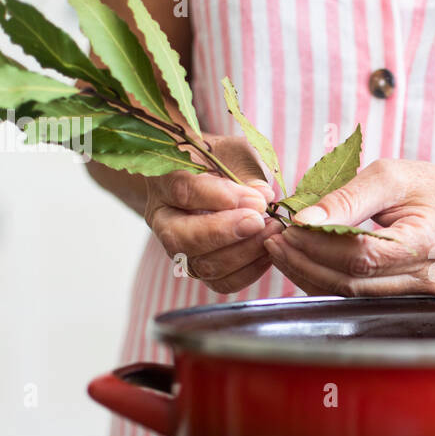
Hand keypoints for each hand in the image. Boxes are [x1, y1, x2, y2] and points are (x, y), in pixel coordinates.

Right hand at [144, 135, 284, 293]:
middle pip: (180, 238)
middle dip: (223, 233)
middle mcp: (162, 219)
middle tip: (259, 221)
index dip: (218, 197)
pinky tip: (268, 252)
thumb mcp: (234, 153)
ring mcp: (177, 249)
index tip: (255, 199)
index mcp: (163, 180)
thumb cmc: (222, 160)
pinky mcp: (199, 269)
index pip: (182, 190)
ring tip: (272, 232)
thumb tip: (262, 196)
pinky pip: (221, 282)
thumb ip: (245, 171)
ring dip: (243, 253)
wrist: (212, 177)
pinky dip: (249, 272)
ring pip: (201, 265)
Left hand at [264, 160, 434, 295]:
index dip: (320, 245)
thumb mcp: (389, 176)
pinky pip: (356, 296)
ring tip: (283, 250)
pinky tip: (305, 262)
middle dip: (306, 261)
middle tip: (276, 239)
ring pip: (350, 295)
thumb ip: (346, 198)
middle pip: (353, 281)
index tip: (289, 228)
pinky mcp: (406, 301)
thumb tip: (304, 220)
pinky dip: (325, 281)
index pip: (364, 253)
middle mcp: (428, 278)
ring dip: (310, 274)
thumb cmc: (427, 187)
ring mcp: (419, 295)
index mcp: (428, 242)